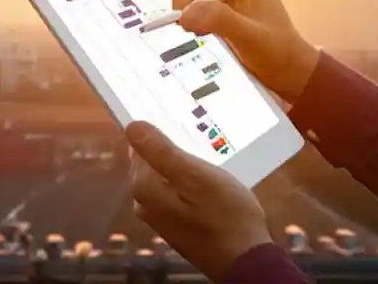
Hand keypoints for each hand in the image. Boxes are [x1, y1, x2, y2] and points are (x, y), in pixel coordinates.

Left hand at [127, 121, 271, 280]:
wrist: (245, 261)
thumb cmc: (225, 215)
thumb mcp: (196, 176)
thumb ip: (162, 152)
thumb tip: (131, 126)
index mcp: (144, 188)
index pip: (138, 146)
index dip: (157, 130)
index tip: (178, 117)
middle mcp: (144, 204)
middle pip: (150, 163)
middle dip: (169, 146)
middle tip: (197, 132)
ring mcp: (161, 218)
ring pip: (165, 178)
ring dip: (182, 164)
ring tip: (207, 151)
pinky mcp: (177, 226)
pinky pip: (176, 192)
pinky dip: (188, 182)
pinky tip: (209, 178)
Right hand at [174, 0, 319, 99]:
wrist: (288, 70)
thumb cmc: (277, 51)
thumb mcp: (250, 36)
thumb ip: (220, 20)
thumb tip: (185, 13)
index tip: (182, 10)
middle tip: (187, 25)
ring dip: (186, 9)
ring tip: (200, 32)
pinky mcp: (218, 4)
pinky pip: (192, 3)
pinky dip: (190, 18)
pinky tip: (204, 33)